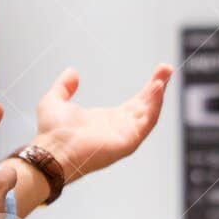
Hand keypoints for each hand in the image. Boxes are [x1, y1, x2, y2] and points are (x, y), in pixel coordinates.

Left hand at [33, 64, 173, 182]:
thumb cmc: (51, 133)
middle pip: (147, 106)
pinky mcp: (128, 142)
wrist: (50, 150)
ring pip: (149, 113)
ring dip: (158, 94)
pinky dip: (154, 106)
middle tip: (167, 68)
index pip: (137, 103)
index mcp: (109, 120)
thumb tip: (72, 72)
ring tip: (164, 75)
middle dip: (158, 86)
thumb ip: (64, 87)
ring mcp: (125, 136)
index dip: (149, 88)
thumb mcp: (55, 101)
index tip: (160, 72)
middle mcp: (121, 128)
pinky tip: (157, 90)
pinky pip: (146, 123)